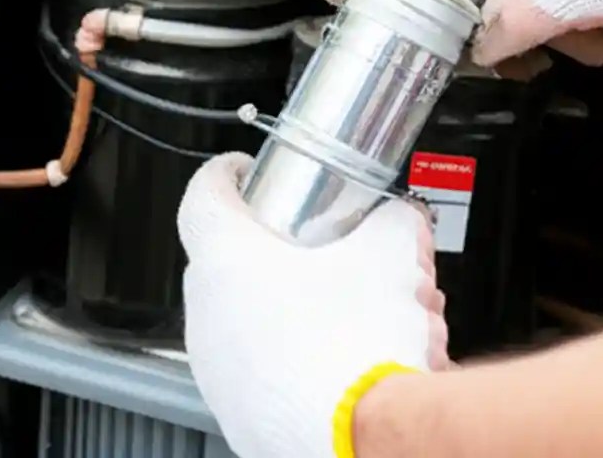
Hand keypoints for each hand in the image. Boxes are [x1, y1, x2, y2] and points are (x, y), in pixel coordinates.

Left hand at [178, 153, 447, 457]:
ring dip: (285, 307)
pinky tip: (340, 359)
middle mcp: (208, 315)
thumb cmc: (360, 347)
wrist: (366, 436)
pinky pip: (258, 370)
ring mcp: (218, 370)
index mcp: (226, 260)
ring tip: (344, 310)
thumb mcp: (393, 251)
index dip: (224, 175)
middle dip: (271, 249)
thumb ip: (392, 219)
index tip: (240, 171)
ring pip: (245, 319)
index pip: (203, 196)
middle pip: (227, 260)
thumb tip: (399, 217)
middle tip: (311, 244)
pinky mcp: (238, 413)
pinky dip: (290, 358)